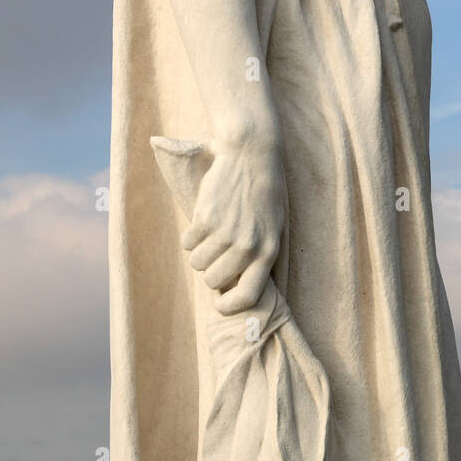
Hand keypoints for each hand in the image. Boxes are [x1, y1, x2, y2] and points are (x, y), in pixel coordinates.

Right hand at [182, 140, 286, 314]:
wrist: (251, 155)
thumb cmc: (263, 193)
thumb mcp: (273, 226)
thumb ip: (259, 255)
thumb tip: (238, 286)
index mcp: (268, 251)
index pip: (248, 295)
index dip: (231, 306)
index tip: (221, 305)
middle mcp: (247, 246)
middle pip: (214, 280)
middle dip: (210, 272)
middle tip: (215, 255)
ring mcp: (225, 233)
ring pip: (197, 263)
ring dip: (199, 252)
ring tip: (211, 234)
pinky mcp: (205, 218)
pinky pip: (187, 243)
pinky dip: (190, 236)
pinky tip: (203, 221)